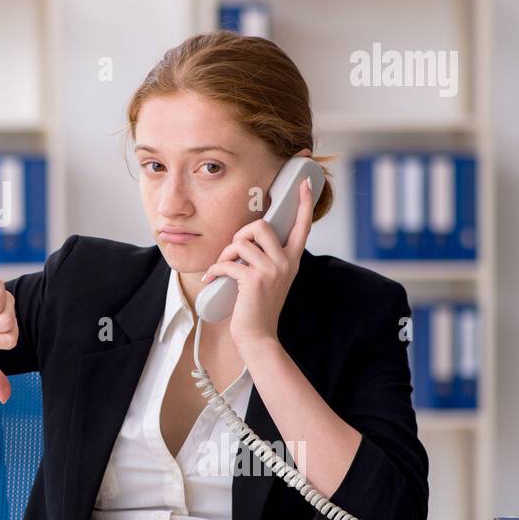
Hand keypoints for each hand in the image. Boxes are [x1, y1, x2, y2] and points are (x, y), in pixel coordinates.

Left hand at [200, 175, 314, 350]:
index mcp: (292, 260)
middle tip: (234, 253)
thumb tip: (247, 238)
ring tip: (222, 269)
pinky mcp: (254, 279)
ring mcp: (272, 270)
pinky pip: (228, 262)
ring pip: (242, 242)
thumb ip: (266, 257)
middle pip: (262, 225)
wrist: (258, 336)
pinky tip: (211, 280)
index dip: (304, 203)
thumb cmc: (258, 306)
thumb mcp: (270, 278)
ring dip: (226, 254)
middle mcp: (286, 262)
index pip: (302, 226)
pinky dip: (214, 271)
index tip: (306, 183)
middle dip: (242, 234)